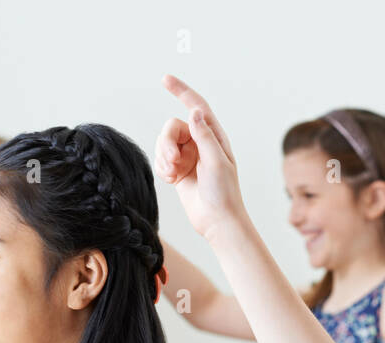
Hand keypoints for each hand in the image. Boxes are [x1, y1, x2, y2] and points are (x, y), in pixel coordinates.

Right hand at [156, 74, 247, 241]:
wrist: (216, 221)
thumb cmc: (224, 193)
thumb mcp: (216, 163)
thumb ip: (205, 137)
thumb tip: (195, 112)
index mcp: (214, 136)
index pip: (196, 106)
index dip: (181, 91)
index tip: (165, 79)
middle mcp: (200, 142)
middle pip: (171, 128)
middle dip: (167, 144)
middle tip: (172, 163)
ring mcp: (188, 155)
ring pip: (163, 143)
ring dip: (164, 159)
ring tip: (174, 175)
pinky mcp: (177, 169)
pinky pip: (161, 160)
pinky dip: (163, 170)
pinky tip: (173, 181)